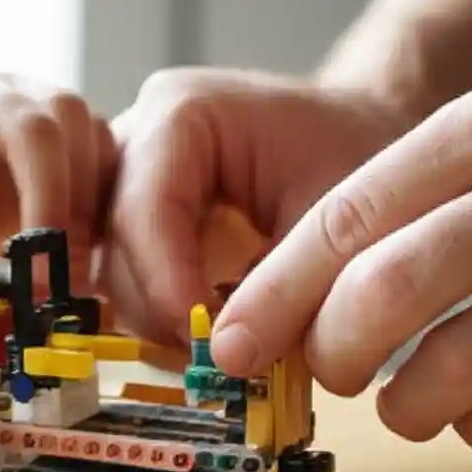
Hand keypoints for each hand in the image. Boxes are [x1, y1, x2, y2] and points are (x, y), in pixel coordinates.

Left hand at [0, 69, 116, 285]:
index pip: (32, 131)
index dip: (49, 195)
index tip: (44, 262)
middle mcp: (21, 93)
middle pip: (77, 124)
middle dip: (76, 201)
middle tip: (62, 271)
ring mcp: (51, 114)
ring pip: (101, 148)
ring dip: (92, 213)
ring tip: (66, 273)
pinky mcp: (72, 147)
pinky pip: (107, 173)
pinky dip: (98, 219)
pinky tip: (76, 263)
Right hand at [99, 68, 409, 345]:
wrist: (361, 138)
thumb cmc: (356, 155)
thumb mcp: (340, 218)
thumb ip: (287, 284)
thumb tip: (229, 357)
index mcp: (178, 115)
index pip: (142, 209)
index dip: (166, 284)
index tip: (207, 341)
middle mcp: (135, 143)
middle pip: (113, 244)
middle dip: (164, 307)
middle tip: (226, 352)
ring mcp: (125, 185)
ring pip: (111, 274)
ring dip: (163, 320)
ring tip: (232, 341)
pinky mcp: (132, 227)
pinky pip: (125, 285)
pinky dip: (164, 318)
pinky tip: (213, 330)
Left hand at [213, 73, 471, 452]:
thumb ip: (410, 200)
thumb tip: (284, 298)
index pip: (348, 216)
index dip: (276, 293)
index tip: (233, 343)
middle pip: (387, 291)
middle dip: (331, 352)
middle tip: (326, 372)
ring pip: (458, 365)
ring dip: (405, 404)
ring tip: (405, 400)